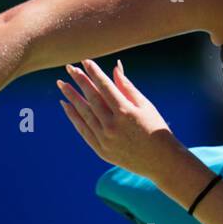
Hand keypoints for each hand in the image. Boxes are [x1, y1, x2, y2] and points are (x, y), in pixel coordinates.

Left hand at [57, 58, 181, 179]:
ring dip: (71, 98)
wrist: (161, 162)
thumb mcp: (145, 106)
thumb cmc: (156, 129)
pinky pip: (84, 131)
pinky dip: (74, 117)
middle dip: (79, 81)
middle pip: (92, 99)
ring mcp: (106, 140)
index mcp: (126, 112)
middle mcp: (113, 126)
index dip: (94, 73)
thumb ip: (127, 87)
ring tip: (62, 84)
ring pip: (84, 114)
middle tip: (69, 68)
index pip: (105, 87)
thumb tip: (115, 68)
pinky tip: (66, 105)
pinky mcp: (102, 151)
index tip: (85, 61)